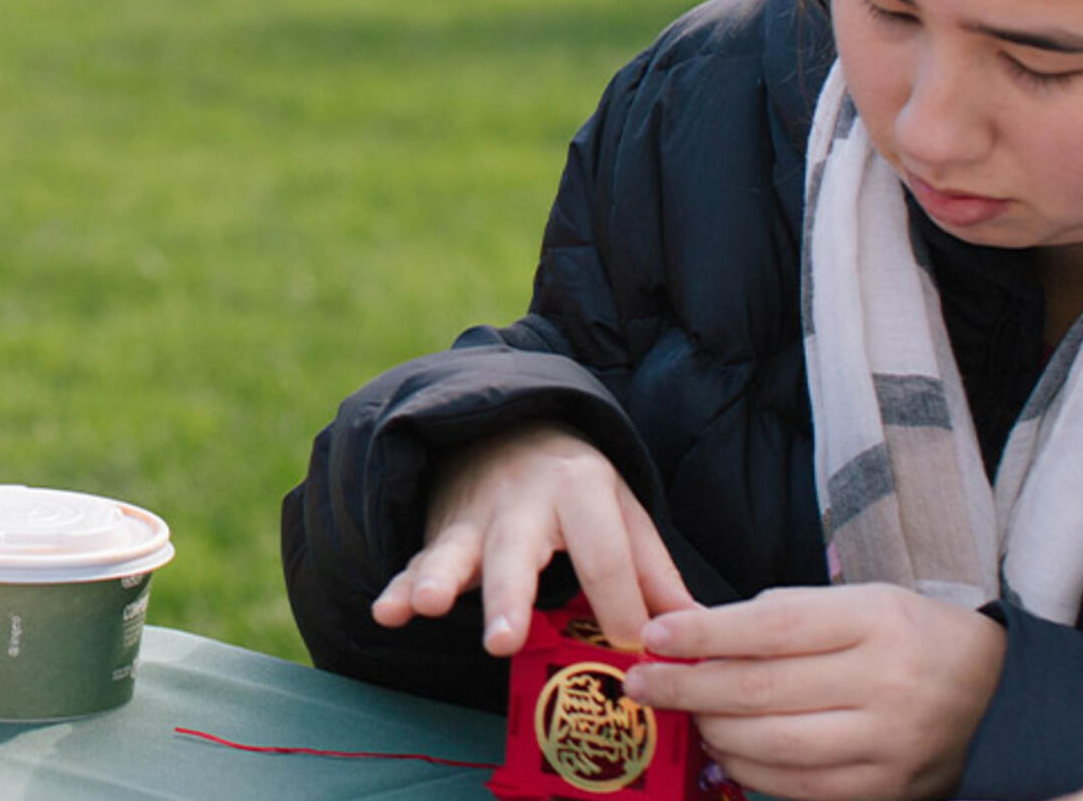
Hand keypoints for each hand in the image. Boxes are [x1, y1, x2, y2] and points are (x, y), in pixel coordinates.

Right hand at [366, 424, 693, 654]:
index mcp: (581, 488)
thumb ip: (654, 573)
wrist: (508, 428)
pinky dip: (399, 587)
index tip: (636, 653)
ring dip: (440, 580)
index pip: (605, 559)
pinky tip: (387, 611)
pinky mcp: (441, 533)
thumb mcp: (623, 512)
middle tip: (504, 641)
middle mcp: (522, 499)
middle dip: (510, 598)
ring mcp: (475, 517)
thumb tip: (695, 632)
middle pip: (519, 553)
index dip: (622, 611)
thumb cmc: (575, 487)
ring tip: (429, 605)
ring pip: (456, 551)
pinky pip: (417, 560)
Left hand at [630, 585, 1005, 800]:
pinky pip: (800, 786)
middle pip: (762, 690)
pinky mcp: (886, 787)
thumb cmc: (908, 638)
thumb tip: (696, 635)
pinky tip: (725, 750)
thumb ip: (784, 616)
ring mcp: (887, 743)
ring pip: (774, 744)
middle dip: (687, 687)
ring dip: (713, 730)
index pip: (771, 628)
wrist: (996, 694)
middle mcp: (884, 683)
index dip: (703, 634)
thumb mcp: (859, 603)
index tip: (653, 635)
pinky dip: (749, 770)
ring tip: (686, 715)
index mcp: (875, 622)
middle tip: (643, 683)